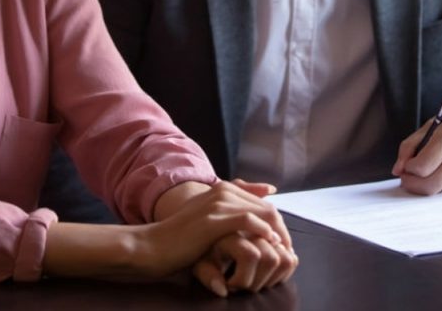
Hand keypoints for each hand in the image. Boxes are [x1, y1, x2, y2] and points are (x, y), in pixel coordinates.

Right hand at [134, 180, 291, 279]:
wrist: (153, 247)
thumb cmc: (180, 240)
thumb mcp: (208, 223)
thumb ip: (231, 213)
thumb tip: (266, 197)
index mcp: (222, 189)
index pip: (263, 202)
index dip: (277, 224)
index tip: (283, 244)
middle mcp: (222, 191)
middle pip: (267, 206)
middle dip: (282, 229)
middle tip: (288, 251)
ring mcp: (218, 203)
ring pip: (263, 212)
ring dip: (277, 233)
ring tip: (282, 251)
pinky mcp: (214, 218)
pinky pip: (249, 221)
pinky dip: (263, 233)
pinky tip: (268, 245)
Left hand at [391, 90, 441, 194]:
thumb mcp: (436, 120)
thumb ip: (413, 144)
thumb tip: (398, 167)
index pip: (422, 166)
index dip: (407, 170)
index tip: (404, 166)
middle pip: (430, 185)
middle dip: (413, 184)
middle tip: (407, 177)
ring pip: (441, 189)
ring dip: (426, 184)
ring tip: (423, 171)